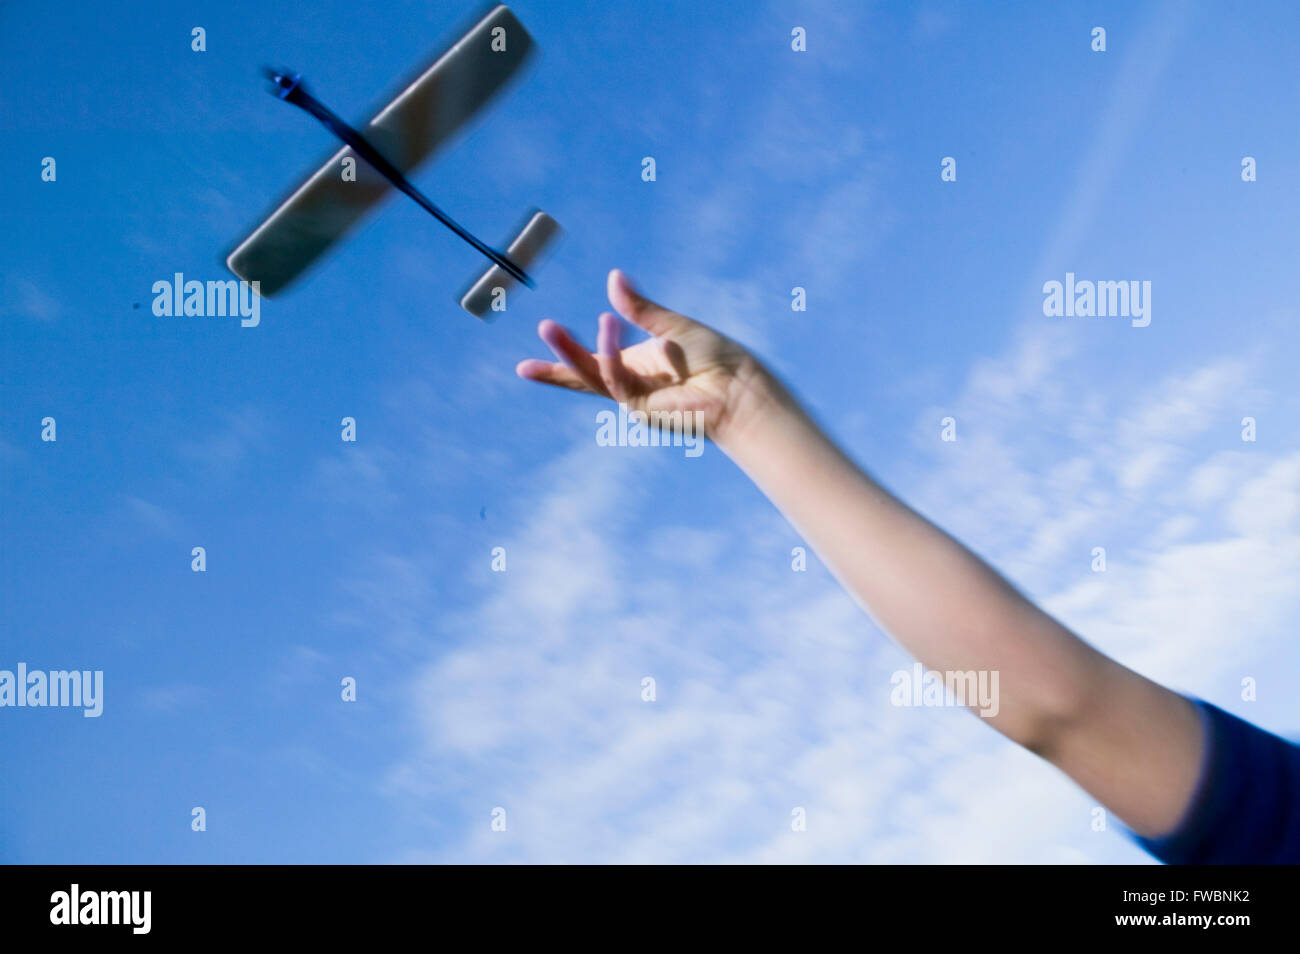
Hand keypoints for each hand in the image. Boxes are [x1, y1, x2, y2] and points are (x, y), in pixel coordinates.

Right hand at [516, 270, 787, 448]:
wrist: (740, 388)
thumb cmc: (716, 359)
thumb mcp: (672, 325)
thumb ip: (640, 307)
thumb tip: (613, 277)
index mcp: (634, 364)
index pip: (590, 365)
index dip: (557, 365)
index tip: (521, 369)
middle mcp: (630, 384)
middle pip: (583, 373)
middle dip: (561, 354)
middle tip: (544, 327)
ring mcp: (634, 399)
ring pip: (596, 376)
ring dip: (580, 350)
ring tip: (577, 325)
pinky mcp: (642, 410)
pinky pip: (619, 380)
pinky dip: (615, 353)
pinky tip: (625, 330)